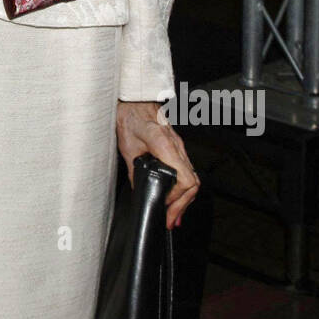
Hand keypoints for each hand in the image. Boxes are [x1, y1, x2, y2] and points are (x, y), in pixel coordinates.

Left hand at [115, 100, 199, 229]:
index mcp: (165, 145)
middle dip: (182, 205)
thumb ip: (134, 169)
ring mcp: (179, 146)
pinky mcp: (176, 146)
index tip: (166, 210)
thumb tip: (139, 190)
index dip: (178, 199)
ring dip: (184, 199)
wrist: (134, 98)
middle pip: (192, 182)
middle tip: (170, 220)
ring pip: (191, 177)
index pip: (185, 178)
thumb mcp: (126, 146)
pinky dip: (182, 187)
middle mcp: (177, 146)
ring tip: (173, 215)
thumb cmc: (129, 115)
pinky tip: (175, 196)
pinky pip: (186, 170)